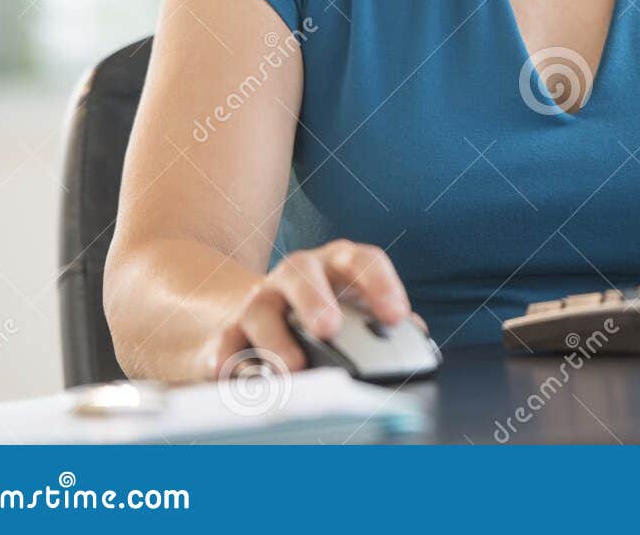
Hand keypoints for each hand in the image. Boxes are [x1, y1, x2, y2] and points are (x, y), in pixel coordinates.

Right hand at [203, 239, 420, 377]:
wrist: (256, 314)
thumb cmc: (320, 310)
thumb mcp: (355, 306)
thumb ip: (381, 318)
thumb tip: (415, 336)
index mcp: (335, 265)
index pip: (361, 261)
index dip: (380, 284)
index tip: (395, 316)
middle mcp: (293, 276)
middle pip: (300, 274)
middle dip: (314, 300)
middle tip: (329, 329)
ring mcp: (257, 303)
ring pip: (259, 312)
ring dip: (275, 341)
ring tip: (293, 367)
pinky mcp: (227, 333)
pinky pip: (224, 347)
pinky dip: (230, 364)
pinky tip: (241, 378)